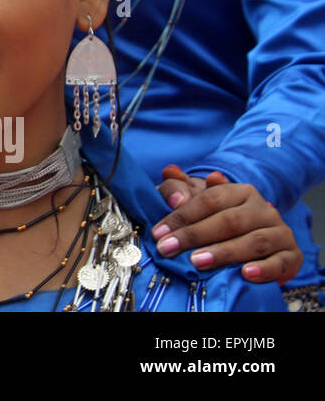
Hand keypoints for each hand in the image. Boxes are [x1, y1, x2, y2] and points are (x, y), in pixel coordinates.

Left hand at [153, 164, 302, 283]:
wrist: (258, 249)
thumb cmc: (218, 223)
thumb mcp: (196, 204)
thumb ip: (178, 189)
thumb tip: (170, 177)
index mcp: (240, 191)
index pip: (209, 200)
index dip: (182, 216)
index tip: (159, 234)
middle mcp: (263, 209)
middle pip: (229, 221)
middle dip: (195, 236)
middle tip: (169, 249)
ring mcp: (280, 232)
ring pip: (253, 241)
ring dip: (224, 253)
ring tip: (197, 262)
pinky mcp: (291, 255)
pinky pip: (279, 262)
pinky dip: (263, 269)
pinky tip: (244, 274)